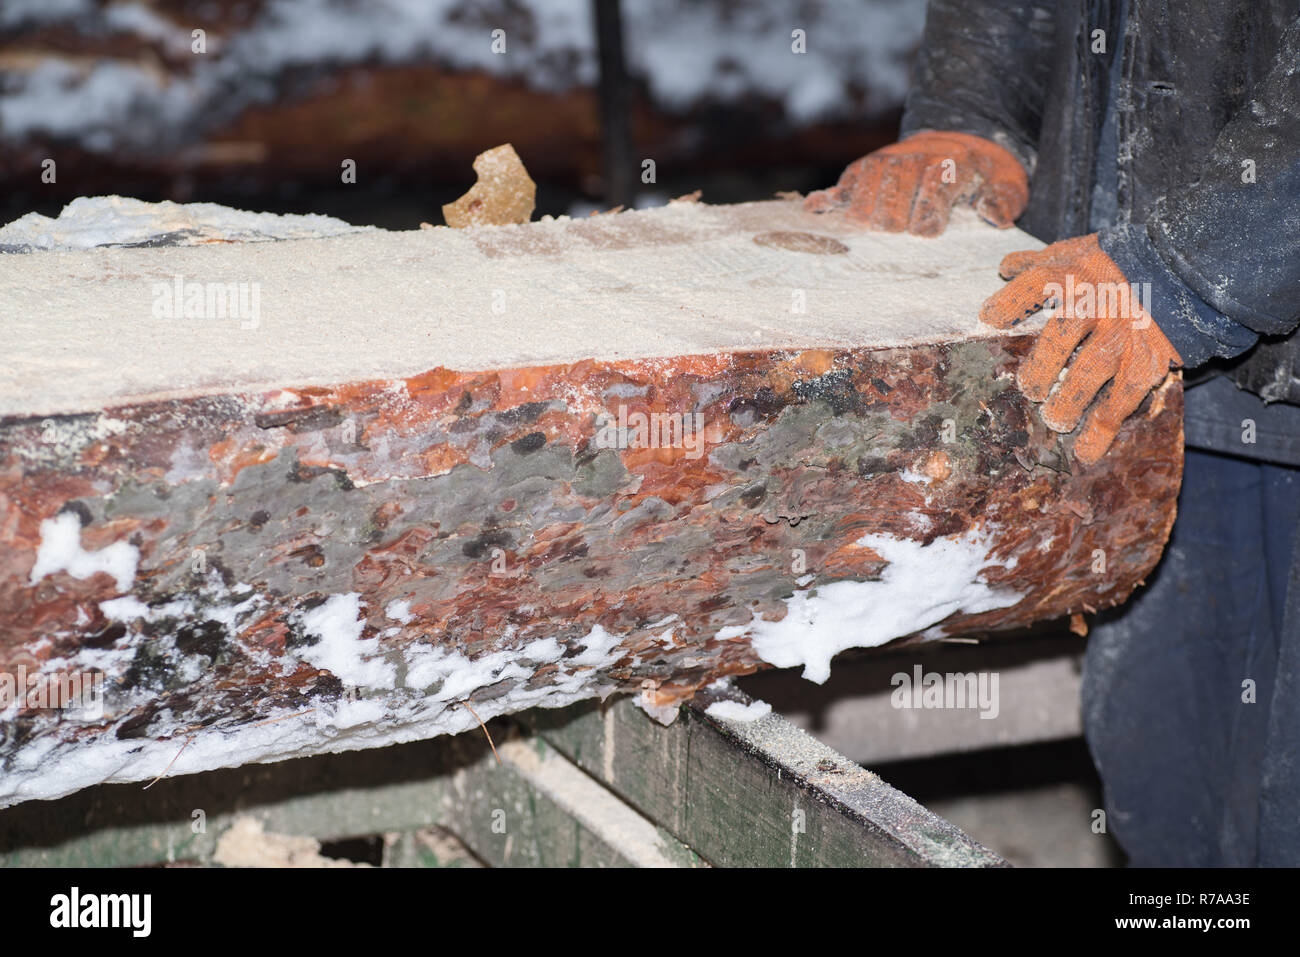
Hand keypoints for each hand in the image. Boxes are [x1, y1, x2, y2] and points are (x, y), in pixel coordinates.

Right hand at [804, 131, 1027, 236]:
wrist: (960, 144)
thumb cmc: (984, 178)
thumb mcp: (1009, 186)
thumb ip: (1005, 201)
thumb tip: (992, 215)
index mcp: (953, 161)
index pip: (934, 184)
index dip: (928, 213)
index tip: (928, 231)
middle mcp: (915, 157)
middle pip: (894, 190)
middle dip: (895, 219)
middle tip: (900, 233)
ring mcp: (887, 161)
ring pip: (866, 186)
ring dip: (865, 213)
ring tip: (869, 231)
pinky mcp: (866, 169)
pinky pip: (844, 182)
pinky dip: (827, 197)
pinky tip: (814, 208)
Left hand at [979, 234, 1181, 464]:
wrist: (1177, 274)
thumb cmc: (1113, 267)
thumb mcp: (1077, 253)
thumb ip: (1040, 262)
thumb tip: (1004, 269)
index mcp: (1074, 274)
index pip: (1038, 283)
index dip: (1013, 301)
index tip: (989, 318)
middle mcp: (1098, 303)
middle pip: (1064, 333)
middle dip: (1043, 364)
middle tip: (1029, 390)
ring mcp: (1122, 333)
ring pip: (1093, 368)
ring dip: (1069, 399)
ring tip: (1055, 420)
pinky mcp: (1145, 361)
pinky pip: (1124, 398)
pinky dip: (1103, 428)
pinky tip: (1085, 451)